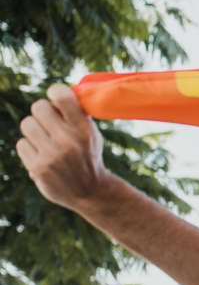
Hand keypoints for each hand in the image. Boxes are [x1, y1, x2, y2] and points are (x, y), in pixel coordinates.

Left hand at [17, 84, 112, 211]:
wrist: (90, 192)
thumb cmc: (88, 155)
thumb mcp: (91, 134)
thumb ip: (75, 115)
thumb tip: (55, 93)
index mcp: (83, 129)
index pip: (62, 96)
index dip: (55, 92)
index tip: (56, 99)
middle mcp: (68, 140)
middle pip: (38, 107)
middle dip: (43, 114)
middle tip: (50, 124)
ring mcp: (52, 155)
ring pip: (27, 124)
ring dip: (35, 131)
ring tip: (46, 141)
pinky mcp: (38, 168)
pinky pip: (22, 144)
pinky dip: (30, 149)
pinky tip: (42, 156)